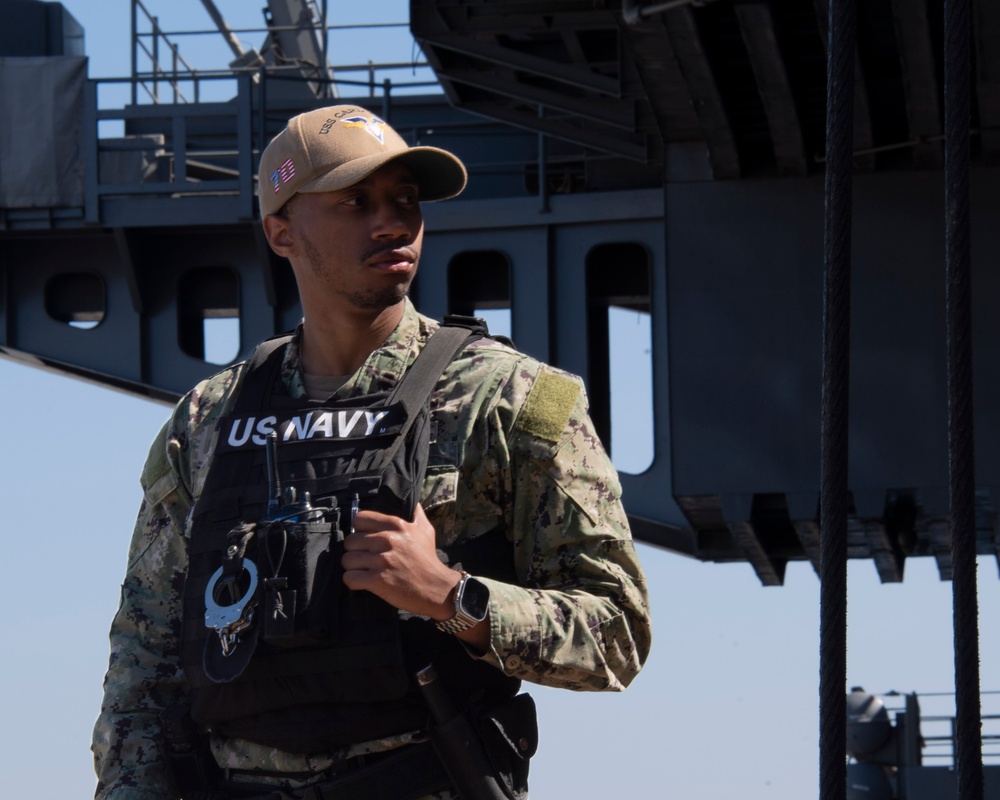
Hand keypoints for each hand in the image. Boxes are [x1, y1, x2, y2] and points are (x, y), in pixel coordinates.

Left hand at [341, 503, 459, 618]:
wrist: (437, 588)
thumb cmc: (428, 559)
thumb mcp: (426, 530)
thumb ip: (416, 513)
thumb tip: (413, 501)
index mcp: (396, 525)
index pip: (359, 519)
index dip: (359, 530)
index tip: (366, 539)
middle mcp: (387, 539)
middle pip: (349, 541)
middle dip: (354, 551)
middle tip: (364, 558)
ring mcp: (382, 560)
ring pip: (347, 560)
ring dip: (352, 567)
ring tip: (363, 571)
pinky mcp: (378, 580)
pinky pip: (349, 578)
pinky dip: (352, 582)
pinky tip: (362, 582)